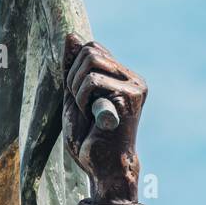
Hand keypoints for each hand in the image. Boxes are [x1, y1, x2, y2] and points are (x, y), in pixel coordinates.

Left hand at [62, 35, 146, 203]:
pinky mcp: (131, 95)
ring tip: (85, 113)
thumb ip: (72, 69)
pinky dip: (81, 99)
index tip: (74, 96)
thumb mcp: (73, 98)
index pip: (92, 48)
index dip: (73, 67)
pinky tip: (91, 117)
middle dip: (72, 76)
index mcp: (121, 77)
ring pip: (91, 60)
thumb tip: (71, 34)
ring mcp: (135, 85)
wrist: (104, 170)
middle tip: (78, 107)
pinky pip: (93, 80)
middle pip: (90, 49)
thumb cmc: (89, 141)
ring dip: (76, 88)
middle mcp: (132, 78)